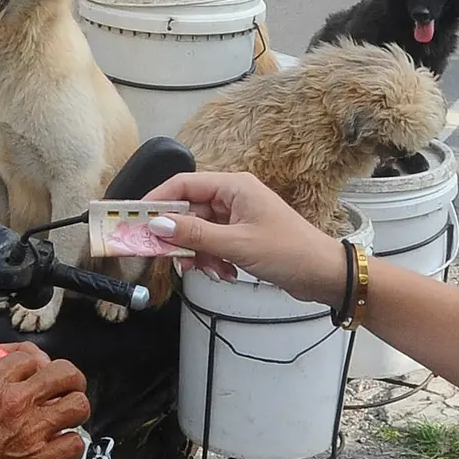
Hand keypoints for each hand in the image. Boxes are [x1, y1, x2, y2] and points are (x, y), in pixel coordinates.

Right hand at [0, 342, 88, 458]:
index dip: (33, 366)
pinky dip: (70, 445)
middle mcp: (15, 402)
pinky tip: (60, 448)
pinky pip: (74, 443)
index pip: (28, 358)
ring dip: (74, 410)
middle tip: (66, 387)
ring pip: (78, 405)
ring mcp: (31, 432)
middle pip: (64, 373)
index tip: (34, 376)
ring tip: (67, 417)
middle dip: (68, 378)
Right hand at [142, 171, 348, 302]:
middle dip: (179, 237)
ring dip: (198, 253)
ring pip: (200, 231)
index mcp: (234, 186)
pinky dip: (212, 260)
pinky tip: (224, 274)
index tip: (135, 219)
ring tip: (207, 271)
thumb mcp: (236, 245)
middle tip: (167, 258)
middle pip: (189, 210)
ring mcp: (239, 217)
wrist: (323, 275)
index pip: (183, 184)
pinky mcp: (243, 236)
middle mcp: (235, 196)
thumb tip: (158, 224)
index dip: (157, 200)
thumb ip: (194, 235)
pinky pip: (214, 244)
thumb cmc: (289, 252)